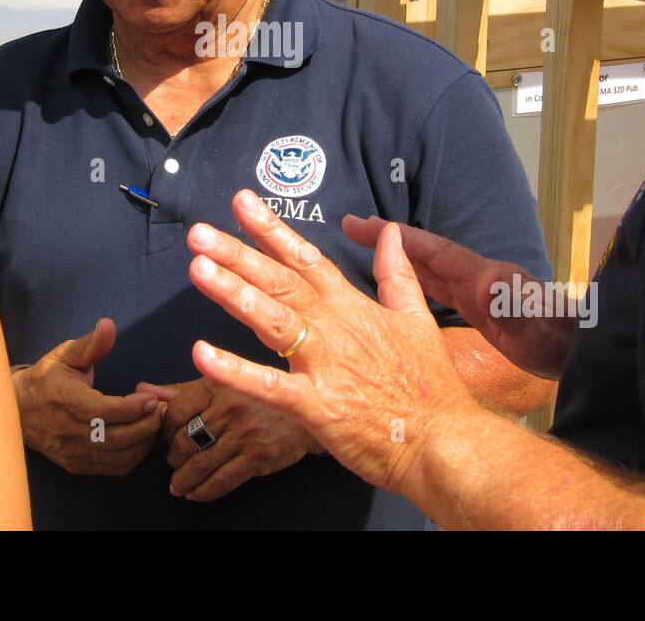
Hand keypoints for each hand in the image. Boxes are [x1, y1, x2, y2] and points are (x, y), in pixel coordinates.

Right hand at [13, 317, 162, 475]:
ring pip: (116, 456)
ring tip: (156, 422)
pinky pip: (112, 468)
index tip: (151, 399)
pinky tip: (143, 438)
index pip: (100, 412)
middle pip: (113, 438)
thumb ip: (91, 344)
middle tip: (162, 410)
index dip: (130, 409)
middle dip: (144, 425)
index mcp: (62, 400)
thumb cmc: (46, 378)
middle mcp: (65, 431)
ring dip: (143, 442)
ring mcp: (70, 452)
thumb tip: (109, 325)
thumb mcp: (65, 354)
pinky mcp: (76, 465)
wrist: (18, 411)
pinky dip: (134, 456)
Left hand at [135, 377, 320, 501]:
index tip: (167, 437)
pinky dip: (203, 491)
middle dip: (173, 457)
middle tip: (173, 462)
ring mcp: (245, 433)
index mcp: (219, 385)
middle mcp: (231, 407)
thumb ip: (178, 392)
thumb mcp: (218, 388)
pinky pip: (221, 480)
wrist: (302, 415)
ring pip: (200, 464)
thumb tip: (142, 391)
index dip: (166, 430)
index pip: (176, 412)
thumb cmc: (254, 399)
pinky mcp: (258, 456)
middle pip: (185, 440)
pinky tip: (196, 493)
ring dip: (183, 480)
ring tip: (177, 485)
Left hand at [185, 189, 476, 501]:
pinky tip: (201, 354)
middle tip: (198, 232)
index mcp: (353, 307)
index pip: (306, 259)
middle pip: (280, 281)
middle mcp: (334, 328)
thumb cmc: (430, 386)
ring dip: (234, 294)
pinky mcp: (318, 407)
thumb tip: (390, 231)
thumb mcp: (417, 318)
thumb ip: (397, 272)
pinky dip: (235, 371)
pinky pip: (269, 386)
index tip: (241, 202)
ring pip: (273, 320)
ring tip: (198, 269)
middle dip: (238, 253)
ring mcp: (325, 365)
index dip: (272, 229)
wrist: (445, 441)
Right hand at [342, 215, 574, 377]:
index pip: (431, 249)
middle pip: (422, 251)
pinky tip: (399, 282)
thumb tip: (485, 285)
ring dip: (395, 255)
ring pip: (426, 268)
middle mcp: (474, 276)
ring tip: (363, 247)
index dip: (397, 236)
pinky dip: (413, 278)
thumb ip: (509, 302)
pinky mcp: (477, 309)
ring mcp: (476, 291)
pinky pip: (435, 288)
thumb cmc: (552, 335)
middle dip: (387, 237)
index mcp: (480, 274)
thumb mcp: (530, 321)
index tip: (364, 223)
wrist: (577, 351)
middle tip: (350, 225)